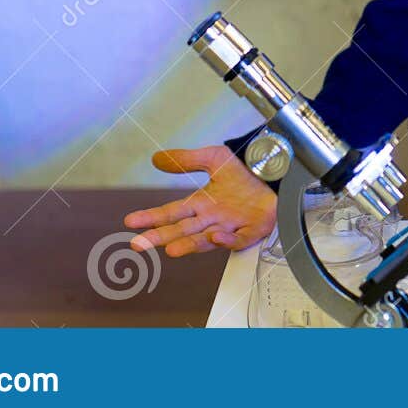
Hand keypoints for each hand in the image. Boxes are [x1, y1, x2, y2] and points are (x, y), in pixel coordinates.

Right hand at [123, 145, 277, 256]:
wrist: (275, 172)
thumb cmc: (246, 170)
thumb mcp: (214, 158)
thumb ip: (186, 159)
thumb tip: (156, 158)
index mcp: (202, 204)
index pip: (172, 212)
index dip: (152, 217)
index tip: (131, 222)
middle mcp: (212, 218)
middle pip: (182, 230)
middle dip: (160, 237)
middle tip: (139, 244)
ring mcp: (231, 226)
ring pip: (205, 240)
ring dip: (189, 245)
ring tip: (171, 249)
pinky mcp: (251, 230)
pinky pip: (237, 239)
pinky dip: (226, 240)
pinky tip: (216, 236)